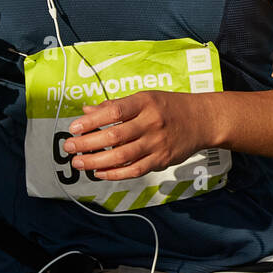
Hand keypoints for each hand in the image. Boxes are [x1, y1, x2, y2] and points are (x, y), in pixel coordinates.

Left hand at [62, 91, 205, 180]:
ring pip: (122, 156)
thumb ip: (116, 106)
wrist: (203, 120)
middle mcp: (152, 122)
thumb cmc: (170, 107)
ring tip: (78, 162)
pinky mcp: (162, 160)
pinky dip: (115, 173)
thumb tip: (87, 112)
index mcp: (146, 102)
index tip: (74, 127)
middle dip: (87, 143)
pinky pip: (135, 170)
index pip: (114, 111)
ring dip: (95, 161)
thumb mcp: (145, 98)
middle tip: (69, 147)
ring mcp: (158, 143)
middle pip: (114, 135)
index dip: (92, 121)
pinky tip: (100, 172)